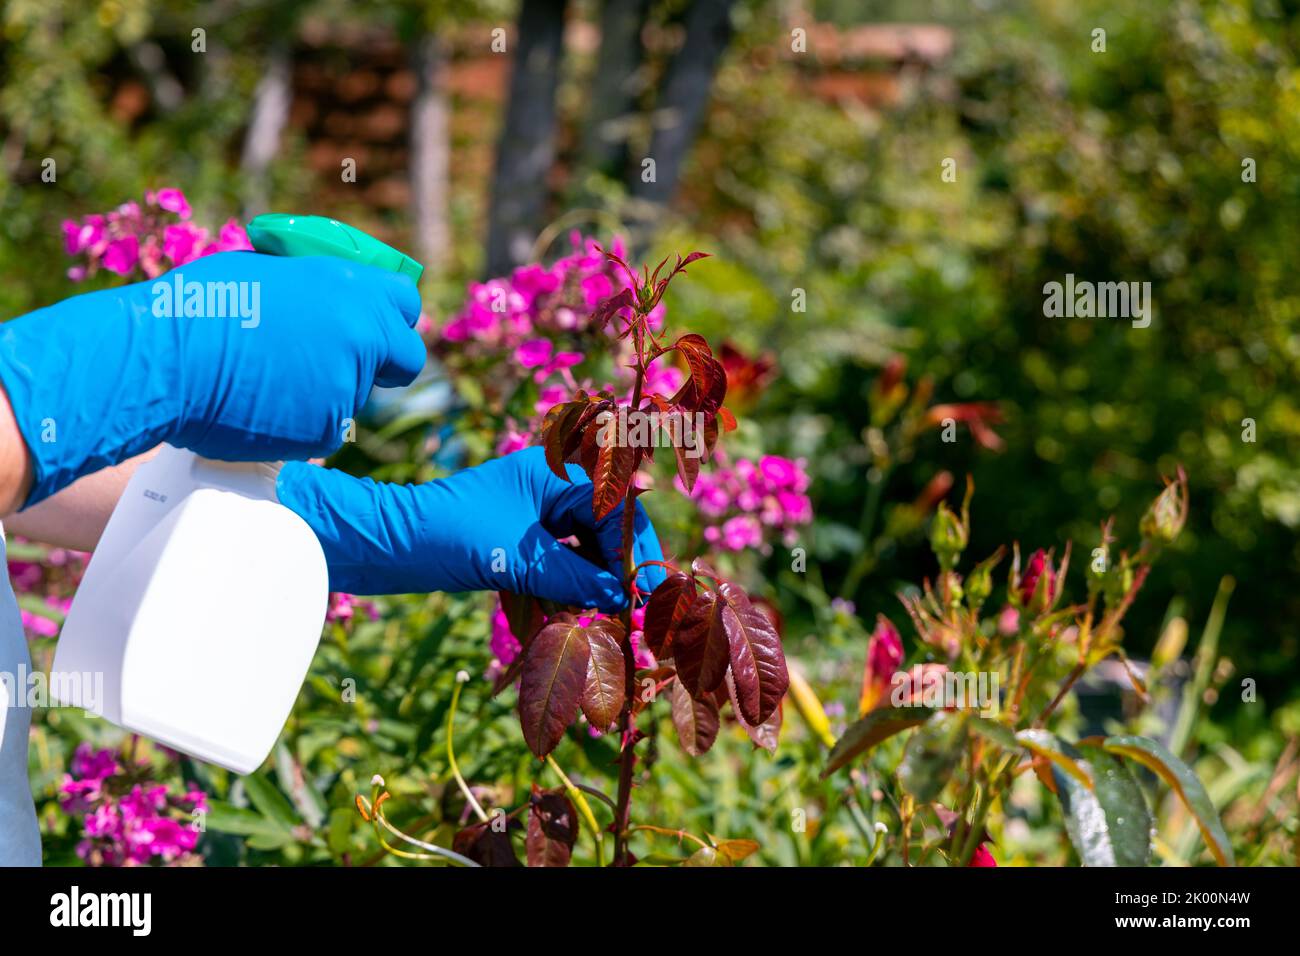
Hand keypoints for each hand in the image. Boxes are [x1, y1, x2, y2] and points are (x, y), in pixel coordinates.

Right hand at [0, 252, 423, 506]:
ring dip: (325, 391)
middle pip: (404, 358)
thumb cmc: (200, 306)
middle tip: (343, 366)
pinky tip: (258, 406)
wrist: (162, 360)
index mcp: (352, 288)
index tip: (375, 330)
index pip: (405, 303)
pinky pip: (323, 428)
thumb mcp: (267, 271)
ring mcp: (348, 386)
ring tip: (264, 378)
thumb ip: (316, 286)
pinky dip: (298, 423)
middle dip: (384, 364)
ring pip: (353, 395)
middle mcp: (362, 336)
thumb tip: (332, 294)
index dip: (390, 319)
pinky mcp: (325, 430)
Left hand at [276, 446, 666, 611]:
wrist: (383, 544)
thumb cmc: (448, 535)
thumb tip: (621, 599)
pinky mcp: (516, 538)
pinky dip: (567, 585)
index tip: (641, 593)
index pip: (617, 506)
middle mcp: (549, 485)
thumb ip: (575, 577)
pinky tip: (573, 613)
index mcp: (553, 470)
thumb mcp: (519, 558)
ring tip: (603, 617)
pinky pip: (558, 560)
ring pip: (583, 546)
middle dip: (618, 566)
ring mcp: (532, 511)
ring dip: (593, 581)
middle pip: (606, 525)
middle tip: (630, 609)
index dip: (633, 550)